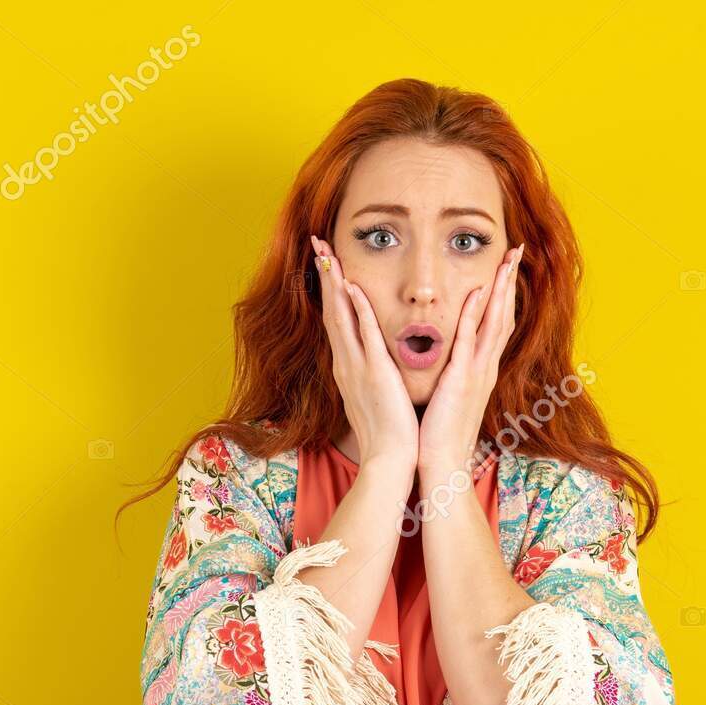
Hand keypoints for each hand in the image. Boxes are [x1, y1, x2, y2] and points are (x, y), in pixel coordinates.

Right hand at [310, 235, 418, 482]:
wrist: (388, 460)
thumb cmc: (387, 432)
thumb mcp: (374, 396)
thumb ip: (371, 374)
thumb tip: (371, 361)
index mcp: (348, 367)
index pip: (336, 320)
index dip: (329, 290)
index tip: (326, 263)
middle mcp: (346, 363)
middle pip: (331, 310)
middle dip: (324, 275)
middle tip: (317, 243)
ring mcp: (357, 367)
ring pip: (341, 316)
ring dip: (333, 282)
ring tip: (326, 252)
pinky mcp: (374, 373)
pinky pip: (362, 334)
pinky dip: (356, 308)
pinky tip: (351, 286)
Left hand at [417, 243, 522, 478]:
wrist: (441, 464)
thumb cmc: (440, 434)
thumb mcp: (451, 397)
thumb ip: (454, 375)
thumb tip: (451, 363)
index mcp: (481, 371)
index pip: (496, 325)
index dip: (503, 295)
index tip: (505, 268)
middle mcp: (485, 368)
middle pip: (503, 315)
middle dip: (509, 281)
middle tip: (516, 250)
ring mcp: (477, 372)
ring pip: (493, 322)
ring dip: (500, 288)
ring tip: (506, 259)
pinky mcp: (462, 379)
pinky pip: (469, 340)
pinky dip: (473, 314)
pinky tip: (476, 291)